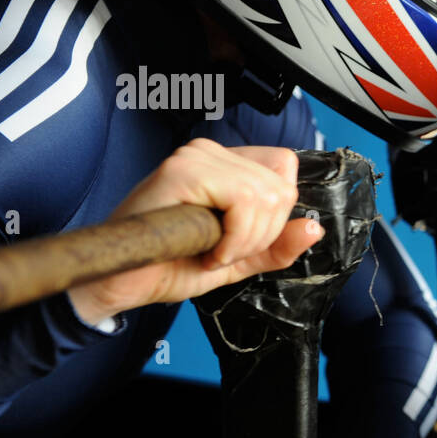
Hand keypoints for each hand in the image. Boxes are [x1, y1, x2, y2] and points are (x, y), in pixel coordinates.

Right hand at [68, 139, 322, 323]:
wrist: (122, 283)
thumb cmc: (169, 265)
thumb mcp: (240, 260)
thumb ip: (278, 246)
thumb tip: (314, 228)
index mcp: (226, 166)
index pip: (285, 171)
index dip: (277, 216)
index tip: (244, 242)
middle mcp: (211, 154)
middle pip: (282, 188)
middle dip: (262, 236)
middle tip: (224, 252)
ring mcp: (196, 158)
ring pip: (266, 195)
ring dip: (246, 241)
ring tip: (212, 253)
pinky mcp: (183, 172)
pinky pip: (243, 201)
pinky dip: (233, 239)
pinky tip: (207, 251)